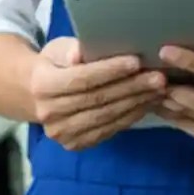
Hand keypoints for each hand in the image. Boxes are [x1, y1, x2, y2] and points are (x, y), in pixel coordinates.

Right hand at [30, 37, 167, 150]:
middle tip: (158, 77)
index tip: (136, 61)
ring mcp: (61, 133)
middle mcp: (49, 114)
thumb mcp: (57, 49)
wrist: (34, 95)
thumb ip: (70, 49)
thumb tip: (79, 54)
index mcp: (43, 86)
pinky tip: (146, 104)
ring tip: (159, 90)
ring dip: (136, 103)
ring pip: (106, 117)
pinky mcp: (74, 144)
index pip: (82, 79)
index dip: (110, 71)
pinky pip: (108, 130)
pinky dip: (130, 117)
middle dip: (131, 88)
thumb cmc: (53, 65)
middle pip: (98, 100)